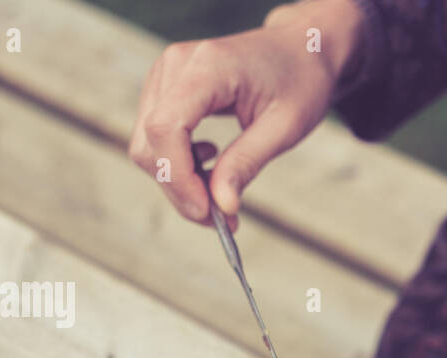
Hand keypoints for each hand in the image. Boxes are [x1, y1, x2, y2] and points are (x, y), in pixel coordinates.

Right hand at [128, 0, 364, 225]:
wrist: (299, 50)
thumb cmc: (299, 81)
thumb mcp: (285, 126)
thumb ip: (247, 163)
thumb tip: (221, 206)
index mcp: (207, 66)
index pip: (166, 127)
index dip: (179, 177)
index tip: (208, 212)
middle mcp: (175, 65)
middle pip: (151, 142)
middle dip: (180, 189)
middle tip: (222, 218)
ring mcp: (165, 74)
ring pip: (147, 146)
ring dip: (179, 182)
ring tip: (220, 194)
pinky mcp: (165, 88)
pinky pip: (155, 138)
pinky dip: (177, 165)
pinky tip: (210, 162)